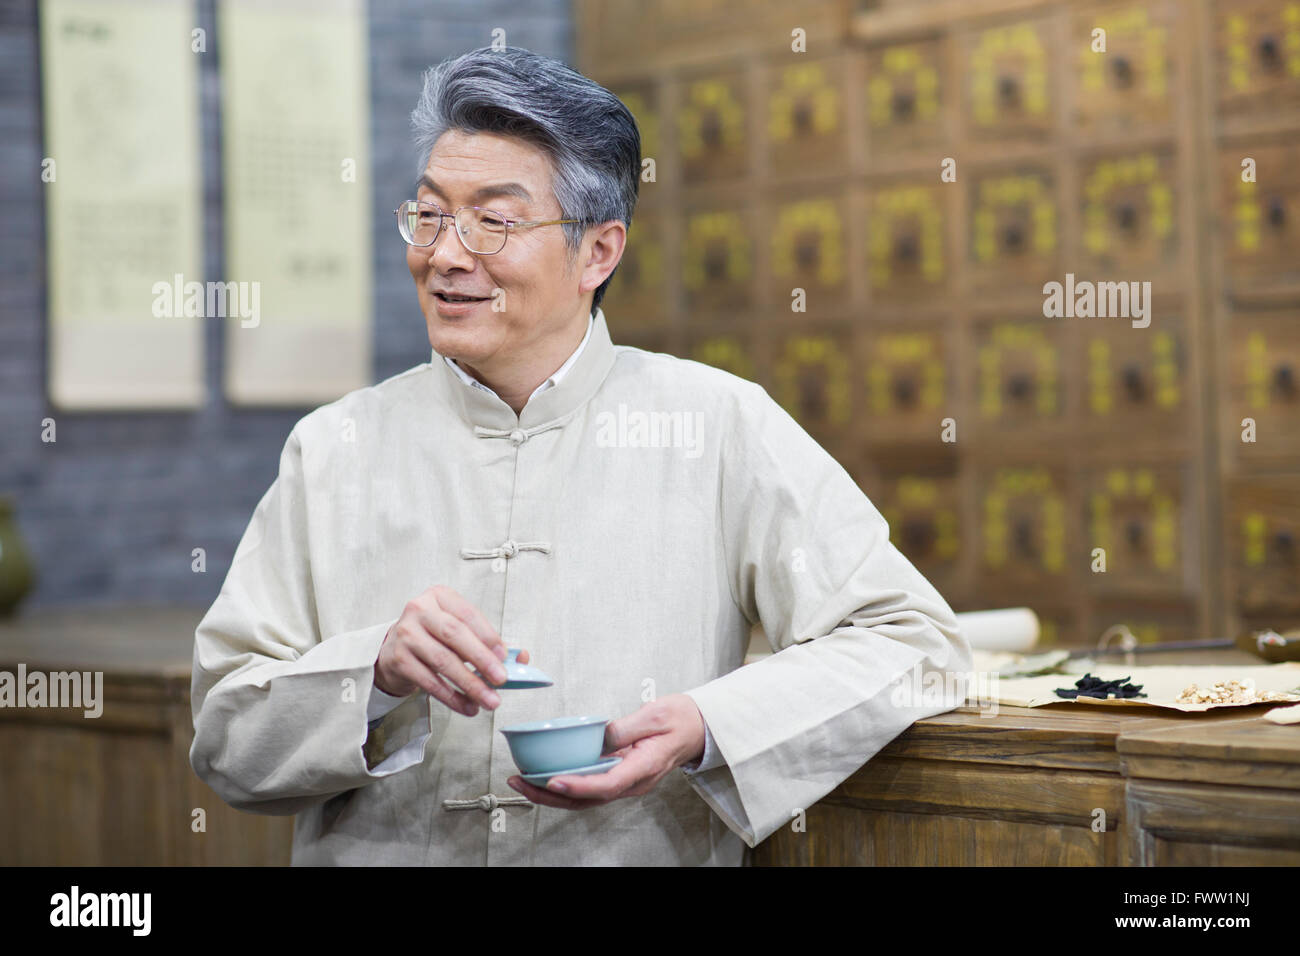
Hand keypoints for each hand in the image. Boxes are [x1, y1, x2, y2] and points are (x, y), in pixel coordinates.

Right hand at [373, 585, 528, 716]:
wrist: (394, 650)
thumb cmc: (433, 637)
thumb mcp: (458, 630)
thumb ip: (487, 641)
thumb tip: (521, 657)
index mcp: (439, 596)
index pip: (468, 614)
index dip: (488, 635)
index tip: (505, 655)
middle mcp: (419, 610)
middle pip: (455, 635)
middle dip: (481, 660)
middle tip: (501, 679)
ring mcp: (405, 634)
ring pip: (443, 661)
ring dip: (470, 684)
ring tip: (489, 700)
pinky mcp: (398, 659)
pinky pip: (429, 681)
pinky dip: (452, 697)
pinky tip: (467, 705)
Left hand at [506, 694, 706, 808]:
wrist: (697, 728)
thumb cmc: (680, 720)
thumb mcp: (655, 715)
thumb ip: (626, 728)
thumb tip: (599, 738)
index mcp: (644, 768)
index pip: (607, 785)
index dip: (578, 786)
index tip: (553, 781)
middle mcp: (633, 782)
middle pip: (588, 799)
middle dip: (550, 796)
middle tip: (521, 782)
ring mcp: (626, 782)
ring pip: (585, 798)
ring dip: (552, 794)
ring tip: (523, 780)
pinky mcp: (619, 775)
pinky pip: (589, 787)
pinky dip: (565, 785)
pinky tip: (545, 775)